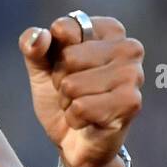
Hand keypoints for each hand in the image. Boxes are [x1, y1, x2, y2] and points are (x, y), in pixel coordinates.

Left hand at [20, 15, 144, 166]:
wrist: (71, 139)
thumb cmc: (61, 96)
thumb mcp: (40, 68)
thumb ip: (32, 47)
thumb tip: (39, 36)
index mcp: (109, 30)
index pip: (63, 28)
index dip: (53, 54)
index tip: (66, 66)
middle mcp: (129, 48)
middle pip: (69, 58)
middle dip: (61, 80)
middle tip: (74, 91)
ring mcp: (134, 75)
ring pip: (73, 84)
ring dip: (68, 101)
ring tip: (81, 105)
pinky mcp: (131, 103)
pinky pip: (81, 108)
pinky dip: (74, 118)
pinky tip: (88, 120)